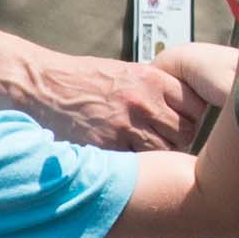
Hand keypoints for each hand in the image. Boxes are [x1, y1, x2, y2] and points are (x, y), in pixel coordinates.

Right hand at [0, 34, 230, 147]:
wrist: (42, 84)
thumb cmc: (83, 78)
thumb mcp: (124, 72)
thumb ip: (153, 88)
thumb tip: (181, 106)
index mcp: (152, 79)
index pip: (196, 106)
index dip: (192, 119)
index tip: (182, 124)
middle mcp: (143, 101)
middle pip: (186, 132)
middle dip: (179, 140)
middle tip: (165, 144)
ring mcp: (126, 124)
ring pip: (165, 151)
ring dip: (160, 156)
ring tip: (147, 154)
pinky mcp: (107, 144)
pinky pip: (137, 163)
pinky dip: (136, 165)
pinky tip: (127, 161)